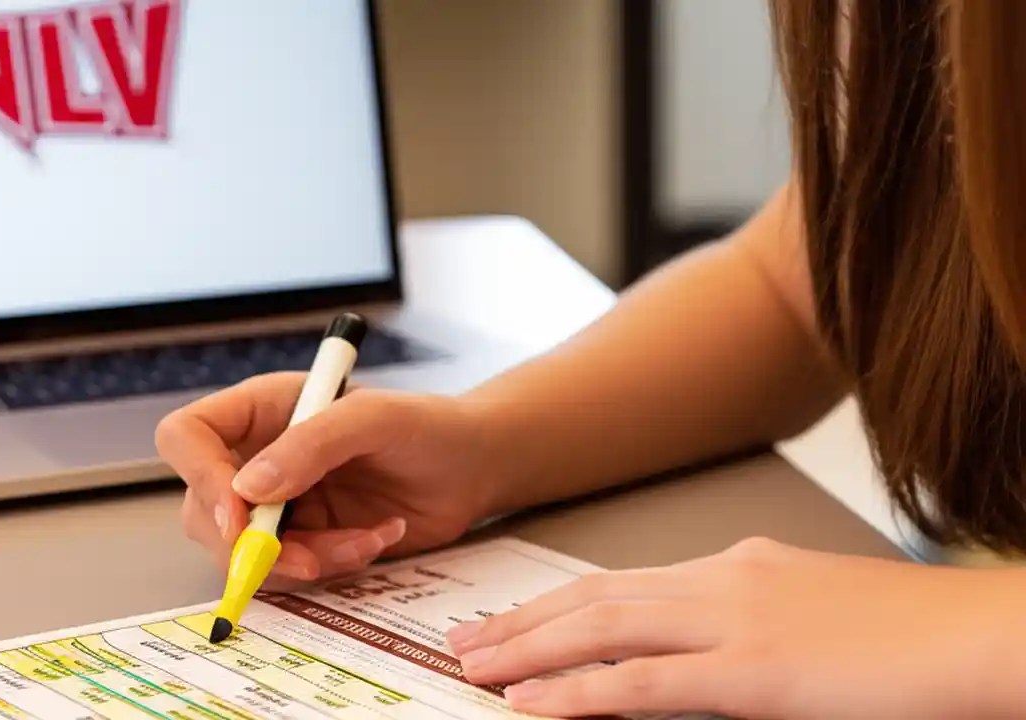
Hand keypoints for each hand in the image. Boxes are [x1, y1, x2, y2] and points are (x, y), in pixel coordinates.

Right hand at [156, 372, 496, 584]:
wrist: (473, 467)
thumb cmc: (427, 425)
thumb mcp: (374, 419)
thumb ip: (312, 444)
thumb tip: (248, 488)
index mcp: (261, 409)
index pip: (187, 437)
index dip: (200, 479)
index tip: (240, 516)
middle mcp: (259, 455)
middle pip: (203, 510)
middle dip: (252, 544)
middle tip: (309, 557)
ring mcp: (280, 501)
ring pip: (245, 551)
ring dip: (303, 559)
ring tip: (363, 539)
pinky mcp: (307, 537)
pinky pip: (292, 568)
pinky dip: (332, 564)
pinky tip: (374, 539)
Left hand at [447, 538, 1025, 718]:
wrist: (977, 635)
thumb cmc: (907, 633)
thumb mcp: (810, 610)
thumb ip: (745, 621)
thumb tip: (699, 651)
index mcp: (735, 566)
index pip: (622, 582)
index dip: (556, 603)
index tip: (510, 621)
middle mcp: (722, 581)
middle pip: (595, 597)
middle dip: (522, 622)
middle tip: (465, 644)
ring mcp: (735, 622)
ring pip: (603, 629)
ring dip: (530, 651)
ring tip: (476, 671)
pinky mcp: (756, 673)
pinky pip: (646, 682)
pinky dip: (581, 691)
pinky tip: (535, 703)